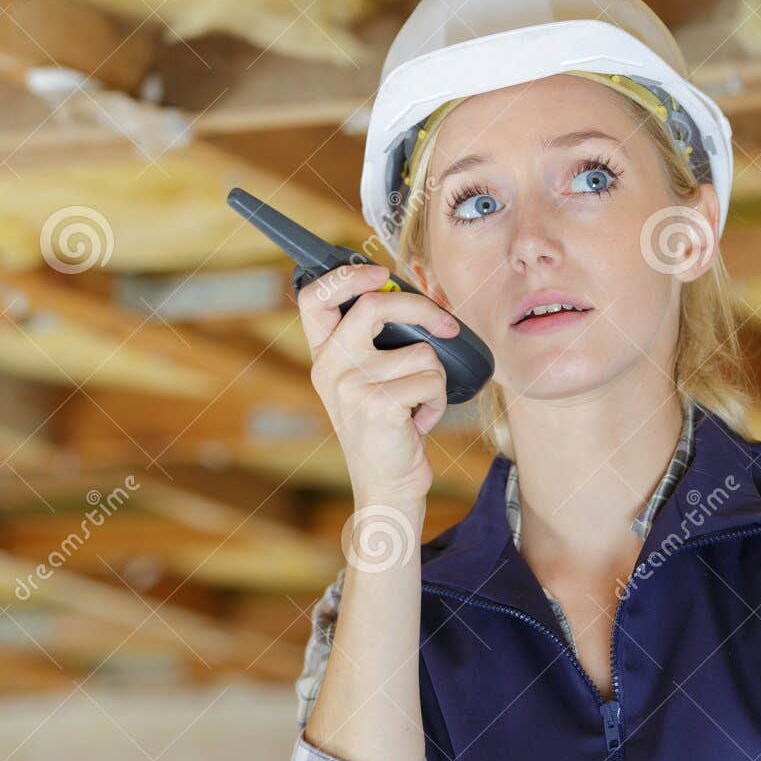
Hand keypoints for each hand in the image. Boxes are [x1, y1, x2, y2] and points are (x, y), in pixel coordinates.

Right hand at [298, 262, 459, 505]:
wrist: (386, 486)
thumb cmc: (387, 429)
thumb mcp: (368, 381)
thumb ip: (376, 342)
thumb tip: (419, 295)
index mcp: (324, 356)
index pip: (314, 297)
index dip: (347, 275)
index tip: (380, 274)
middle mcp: (330, 367)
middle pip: (375, 305)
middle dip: (421, 309)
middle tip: (445, 324)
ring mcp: (353, 386)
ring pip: (422, 351)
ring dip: (434, 377)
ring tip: (417, 403)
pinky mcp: (380, 405)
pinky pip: (431, 379)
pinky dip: (436, 402)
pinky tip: (418, 422)